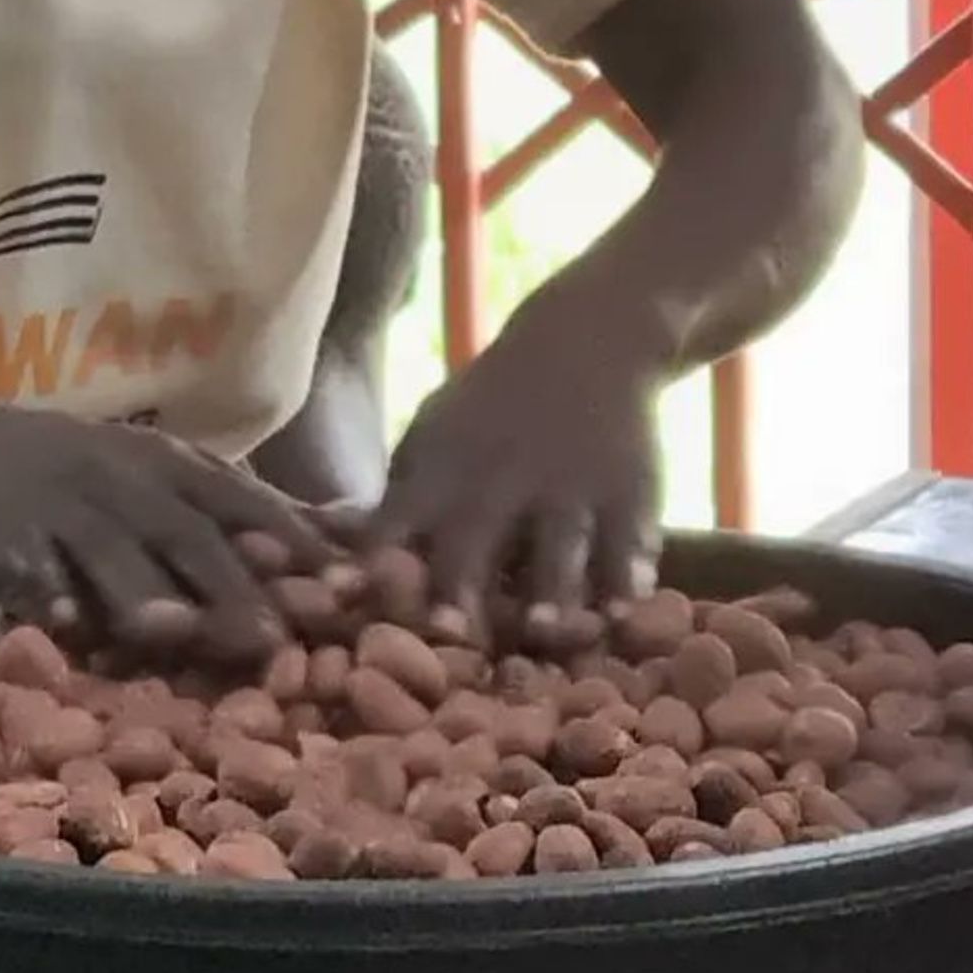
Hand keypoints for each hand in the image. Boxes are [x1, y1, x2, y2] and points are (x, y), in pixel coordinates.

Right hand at [0, 403, 326, 657]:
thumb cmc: (89, 474)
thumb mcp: (169, 475)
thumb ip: (252, 509)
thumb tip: (358, 533)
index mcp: (169, 464)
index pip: (242, 502)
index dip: (293, 545)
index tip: (347, 589)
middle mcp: (120, 478)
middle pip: (182, 532)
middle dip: (228, 581)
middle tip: (272, 637)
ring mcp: (59, 505)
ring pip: (106, 548)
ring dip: (139, 588)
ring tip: (171, 629)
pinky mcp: (0, 535)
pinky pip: (27, 567)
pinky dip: (46, 592)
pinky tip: (63, 620)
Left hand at [375, 302, 664, 617]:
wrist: (583, 341)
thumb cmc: (490, 409)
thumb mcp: (433, 432)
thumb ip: (399, 496)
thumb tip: (344, 556)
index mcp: (445, 466)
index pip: (399, 515)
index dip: (371, 556)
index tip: (341, 595)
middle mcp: (504, 477)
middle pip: (476, 533)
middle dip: (459, 581)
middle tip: (450, 631)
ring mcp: (571, 485)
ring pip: (559, 543)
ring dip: (552, 588)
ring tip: (547, 629)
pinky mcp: (631, 493)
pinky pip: (630, 541)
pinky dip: (629, 577)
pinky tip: (626, 614)